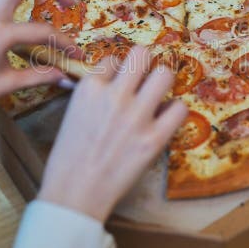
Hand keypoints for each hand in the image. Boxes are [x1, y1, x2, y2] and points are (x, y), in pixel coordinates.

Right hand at [37, 45, 187, 221]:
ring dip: (161, 83)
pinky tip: (164, 119)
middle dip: (144, 64)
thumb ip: (94, 94)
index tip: (118, 83)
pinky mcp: (154, 139)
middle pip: (142, 54)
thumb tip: (116, 82)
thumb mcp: (72, 114)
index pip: (113, 58)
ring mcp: (136, 117)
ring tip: (156, 96)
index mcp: (89, 88)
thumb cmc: (69, 158)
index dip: (117, 70)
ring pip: (165, 75)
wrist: (75, 193)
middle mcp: (114, 96)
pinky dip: (174, 112)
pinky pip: (179, 108)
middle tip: (144, 79)